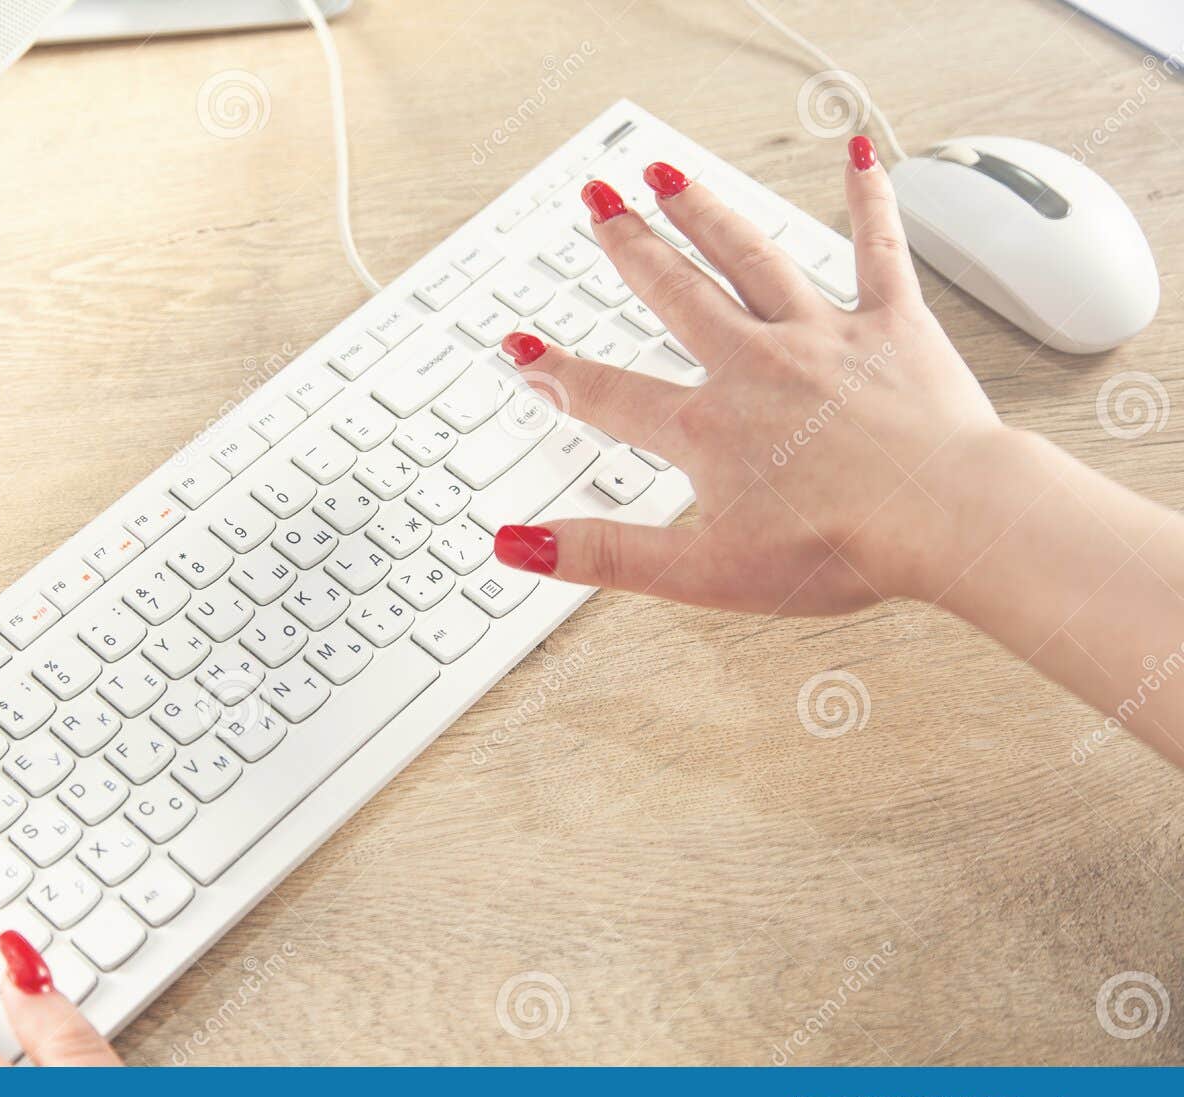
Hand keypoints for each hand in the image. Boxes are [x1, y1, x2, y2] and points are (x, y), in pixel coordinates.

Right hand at [492, 136, 1003, 611]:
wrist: (946, 520)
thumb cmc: (838, 548)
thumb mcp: (702, 571)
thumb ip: (606, 553)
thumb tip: (521, 544)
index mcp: (709, 427)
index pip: (610, 396)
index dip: (557, 374)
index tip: (522, 348)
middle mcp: (755, 365)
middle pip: (676, 294)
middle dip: (629, 246)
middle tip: (596, 206)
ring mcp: (822, 337)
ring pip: (749, 258)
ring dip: (703, 212)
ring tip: (667, 174)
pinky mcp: (892, 327)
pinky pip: (878, 251)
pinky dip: (868, 200)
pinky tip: (854, 154)